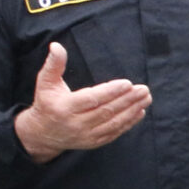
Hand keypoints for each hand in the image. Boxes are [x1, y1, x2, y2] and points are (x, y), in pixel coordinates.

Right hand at [13, 41, 151, 160]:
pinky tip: (139, 112)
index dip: (110, 92)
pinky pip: (113, 133)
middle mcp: (75, 124)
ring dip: (132, 111)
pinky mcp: (93, 142)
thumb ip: (53, 64)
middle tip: (143, 89)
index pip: (91, 99)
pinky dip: (128, 124)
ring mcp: (85, 135)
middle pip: (106, 111)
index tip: (127, 83)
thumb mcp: (45, 82)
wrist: (42, 134)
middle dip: (127, 100)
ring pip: (112, 124)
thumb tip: (56, 46)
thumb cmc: (46, 103)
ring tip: (146, 98)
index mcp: (64, 107)